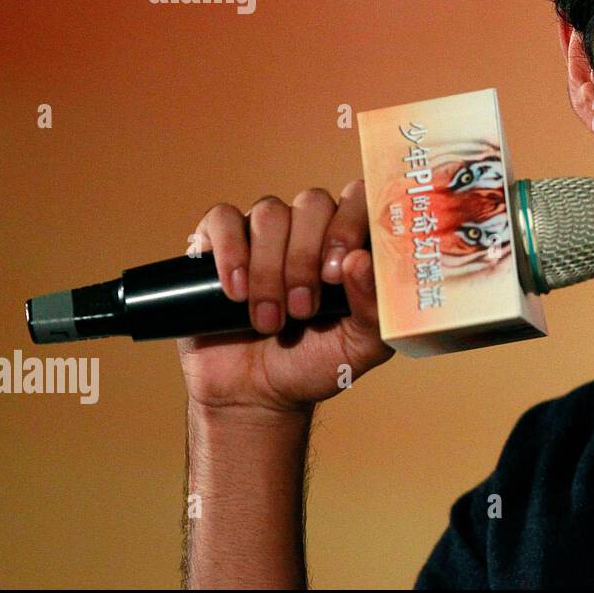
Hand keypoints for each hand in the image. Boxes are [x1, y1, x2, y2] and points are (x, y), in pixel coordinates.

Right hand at [177, 180, 394, 414]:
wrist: (255, 394)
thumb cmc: (315, 364)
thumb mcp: (359, 346)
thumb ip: (374, 307)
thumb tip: (361, 260)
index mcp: (350, 242)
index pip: (359, 198)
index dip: (349, 225)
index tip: (336, 273)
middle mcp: (310, 228)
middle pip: (312, 204)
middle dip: (305, 259)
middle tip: (302, 310)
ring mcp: (265, 234)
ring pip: (269, 213)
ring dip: (269, 269)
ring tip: (269, 320)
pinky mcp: (220, 244)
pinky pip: (222, 219)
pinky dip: (229, 252)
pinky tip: (234, 291)